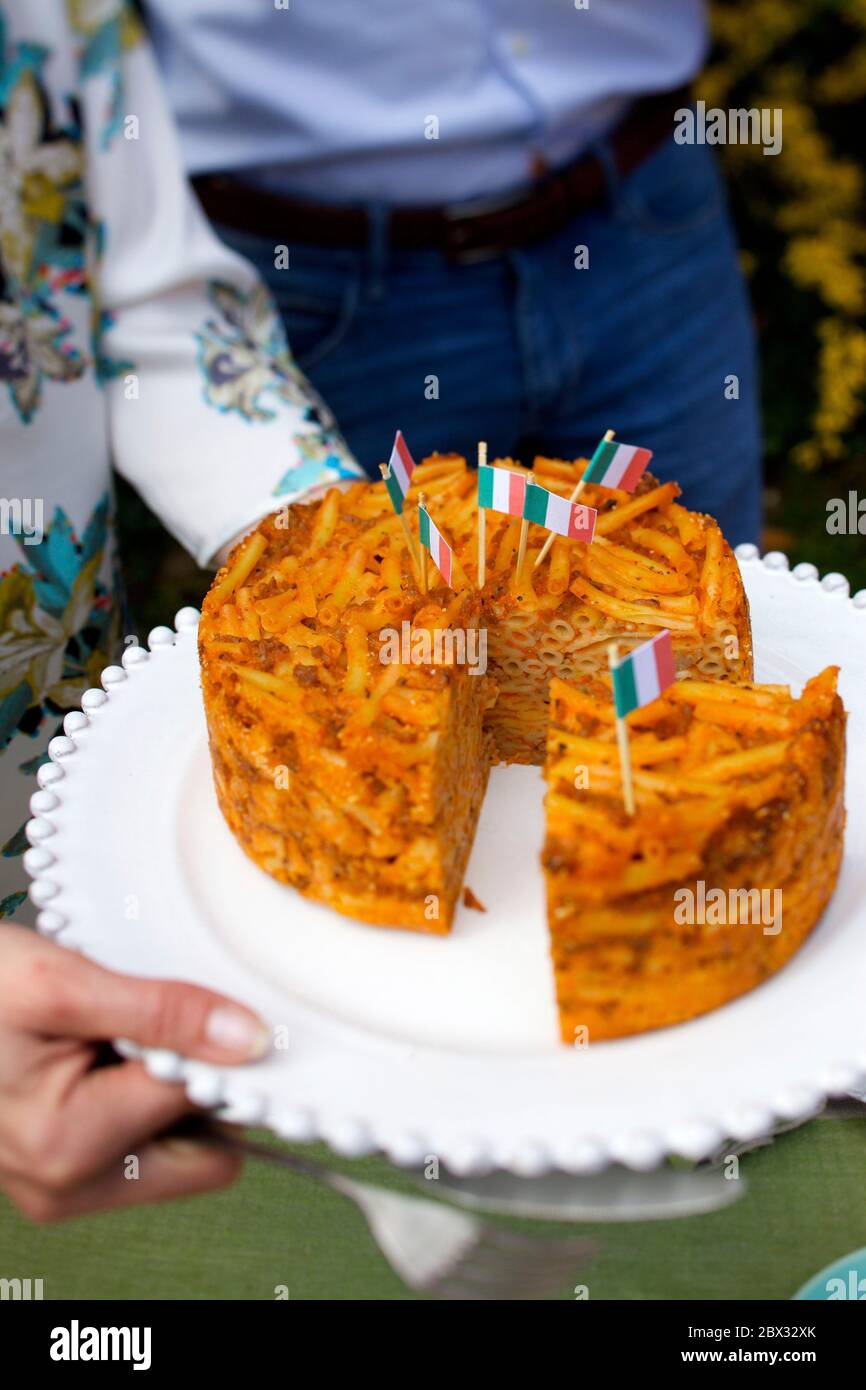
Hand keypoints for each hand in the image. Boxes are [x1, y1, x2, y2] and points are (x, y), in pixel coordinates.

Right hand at [0, 924, 268, 1221]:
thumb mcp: (64, 982)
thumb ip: (163, 1014)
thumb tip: (247, 1040)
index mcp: (68, 1144)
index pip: (210, 1111)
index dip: (224, 1054)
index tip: (220, 1010)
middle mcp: (65, 1184)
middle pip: (202, 1154)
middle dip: (199, 1089)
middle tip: (155, 1027)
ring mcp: (59, 1184)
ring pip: (173, 1151)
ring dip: (165, 1090)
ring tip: (113, 1035)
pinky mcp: (57, 1170)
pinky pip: (135, 1144)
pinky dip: (136, 1095)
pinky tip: (102, 1051)